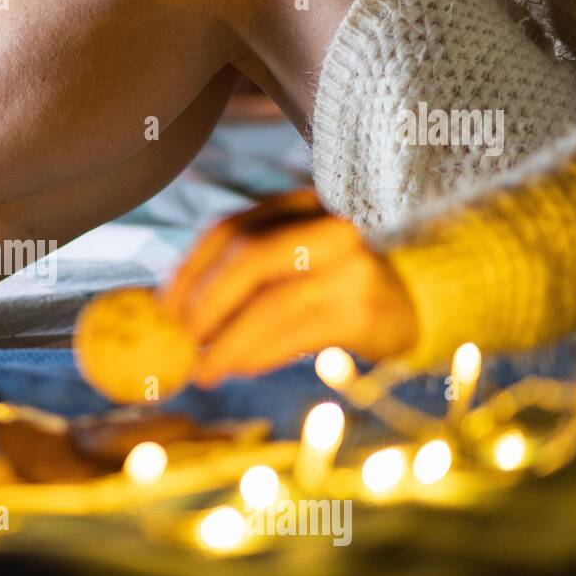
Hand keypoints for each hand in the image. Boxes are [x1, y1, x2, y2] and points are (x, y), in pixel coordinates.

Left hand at [162, 188, 418, 385]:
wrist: (412, 304)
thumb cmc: (330, 287)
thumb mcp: (288, 262)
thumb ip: (240, 273)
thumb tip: (171, 313)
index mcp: (297, 205)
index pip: (228, 229)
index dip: (187, 271)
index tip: (163, 310)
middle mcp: (324, 226)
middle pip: (248, 259)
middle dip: (204, 305)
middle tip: (180, 343)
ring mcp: (348, 266)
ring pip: (270, 303)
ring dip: (227, 342)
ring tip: (204, 370)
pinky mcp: (361, 309)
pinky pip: (296, 335)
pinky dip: (259, 355)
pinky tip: (239, 368)